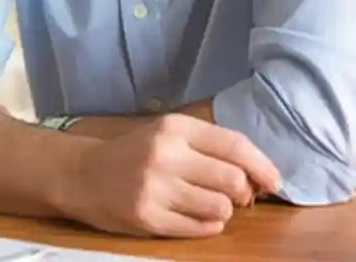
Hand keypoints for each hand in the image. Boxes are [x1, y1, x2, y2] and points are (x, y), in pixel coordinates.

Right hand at [55, 114, 280, 237]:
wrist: (81, 175)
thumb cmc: (134, 154)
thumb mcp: (167, 135)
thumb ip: (209, 148)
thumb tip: (258, 177)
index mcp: (174, 127)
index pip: (234, 145)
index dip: (262, 166)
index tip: (274, 182)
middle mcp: (165, 155)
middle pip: (232, 180)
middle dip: (242, 193)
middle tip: (234, 196)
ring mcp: (155, 188)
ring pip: (220, 208)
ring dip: (223, 211)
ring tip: (206, 204)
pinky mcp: (147, 218)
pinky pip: (200, 229)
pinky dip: (207, 226)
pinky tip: (193, 217)